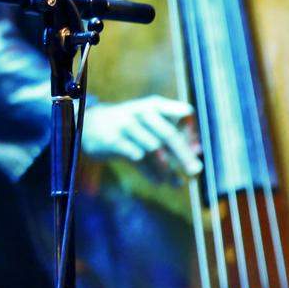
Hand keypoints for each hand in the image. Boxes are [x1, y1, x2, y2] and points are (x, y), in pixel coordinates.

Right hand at [86, 95, 201, 180]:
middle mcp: (141, 112)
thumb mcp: (150, 123)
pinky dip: (150, 173)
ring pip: (153, 149)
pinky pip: (137, 158)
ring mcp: (126, 125)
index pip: (181, 112)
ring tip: (173, 182)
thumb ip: (173, 134)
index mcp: (154, 105)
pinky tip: (158, 182)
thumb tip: (198, 150)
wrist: (90, 124)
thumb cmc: (129, 126)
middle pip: (168, 134)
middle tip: (196, 171)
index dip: (192, 131)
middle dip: (184, 155)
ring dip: (166, 168)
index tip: (197, 146)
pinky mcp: (113, 140)